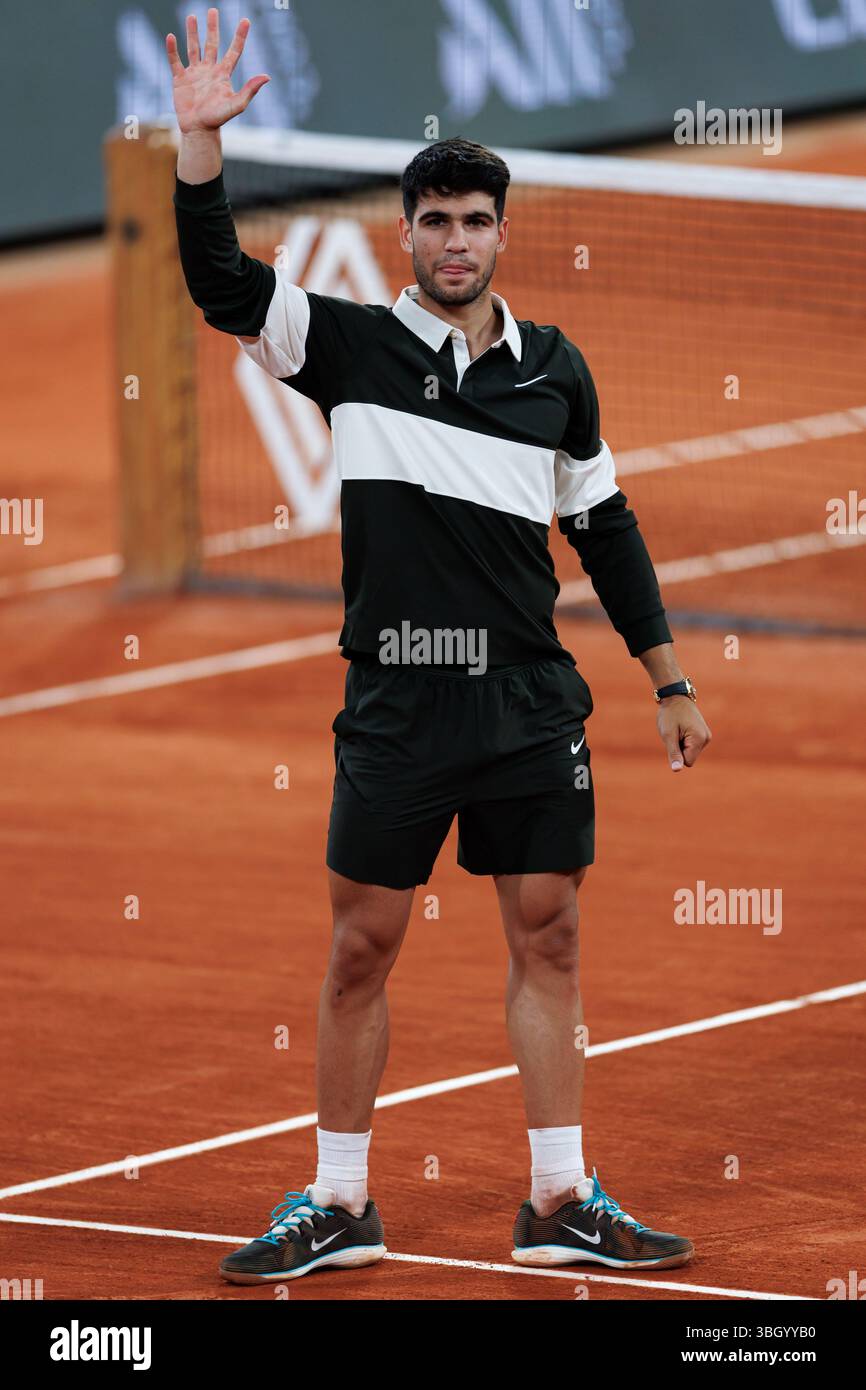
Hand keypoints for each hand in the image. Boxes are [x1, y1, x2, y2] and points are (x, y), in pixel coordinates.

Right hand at [165, 8, 268, 132]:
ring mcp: (194, 74)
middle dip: (212, 27)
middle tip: (212, 11)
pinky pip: (175, 61)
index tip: (245, 21)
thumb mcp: (236, 104)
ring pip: (193, 48)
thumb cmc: (218, 119)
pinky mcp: (180, 79)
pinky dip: (172, 49)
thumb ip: (250, 90)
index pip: (233, 51)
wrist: (198, 129)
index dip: (240, 36)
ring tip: (192, 17)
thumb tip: (267, 76)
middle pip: (212, 44)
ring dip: (192, 33)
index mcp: (223, 74)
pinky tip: (170, 36)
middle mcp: (209, 70)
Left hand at [657, 696, 710, 770]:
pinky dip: (684, 740)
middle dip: (679, 749)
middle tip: (675, 733)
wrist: (675, 696)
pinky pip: (692, 746)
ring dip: (681, 744)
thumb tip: (677, 770)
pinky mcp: (703, 734)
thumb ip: (674, 753)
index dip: (677, 754)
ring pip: (690, 752)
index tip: (674, 738)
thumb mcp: (668, 735)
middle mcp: (706, 738)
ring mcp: (706, 736)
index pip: (687, 762)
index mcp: (699, 739)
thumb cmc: (670, 715)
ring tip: (678, 729)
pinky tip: (682, 728)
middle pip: (690, 757)